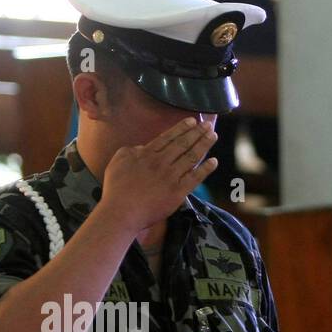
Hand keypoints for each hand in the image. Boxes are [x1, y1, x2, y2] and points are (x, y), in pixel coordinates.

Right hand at [98, 118, 217, 234]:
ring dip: (204, 145)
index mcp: (147, 153)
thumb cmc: (117, 188)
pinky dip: (206, 169)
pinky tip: (214, 161)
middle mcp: (161, 162)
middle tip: (208, 124)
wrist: (122, 211)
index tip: (193, 120)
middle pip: (183, 144)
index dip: (182, 128)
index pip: (168, 137)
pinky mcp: (178, 192)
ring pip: (191, 157)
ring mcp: (171, 177)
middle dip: (197, 132)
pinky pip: (195, 178)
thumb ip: (133, 150)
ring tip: (213, 135)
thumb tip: (144, 147)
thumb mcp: (119, 160)